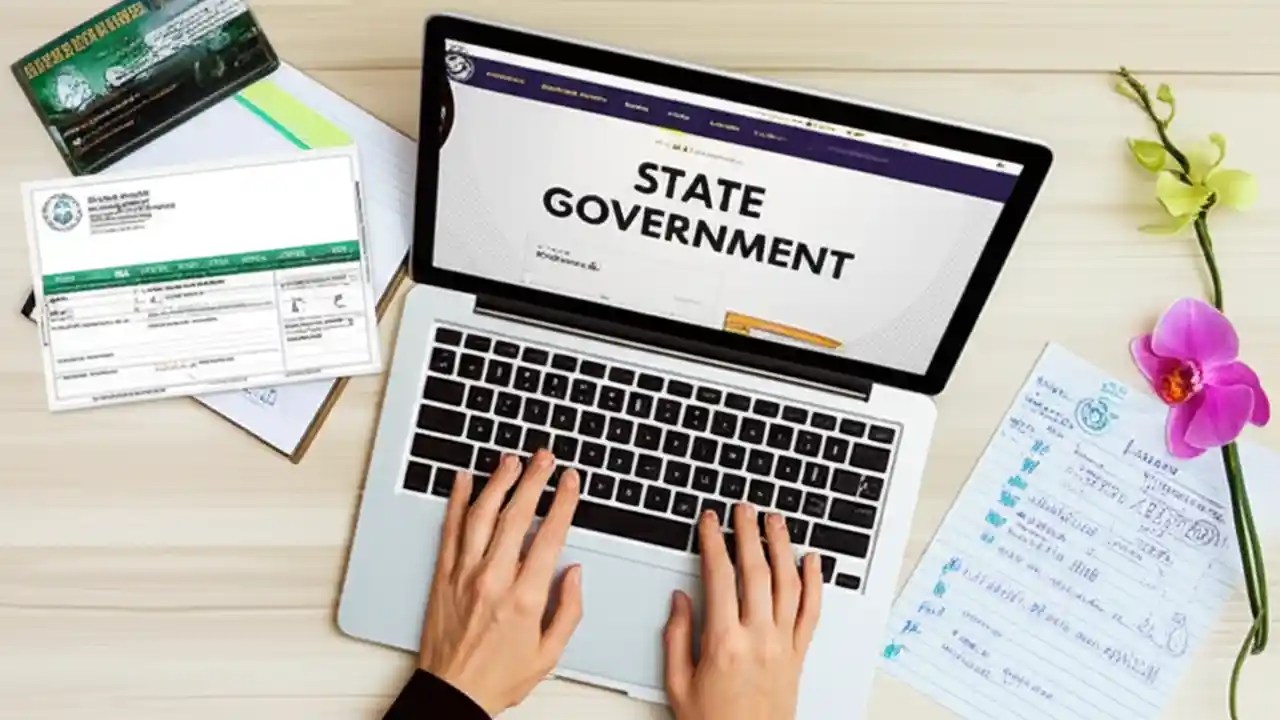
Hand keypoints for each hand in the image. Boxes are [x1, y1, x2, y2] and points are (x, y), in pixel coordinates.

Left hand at [417, 450, 582, 715]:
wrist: (452, 694)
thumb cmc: (499, 677)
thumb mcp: (550, 654)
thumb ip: (569, 610)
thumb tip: (574, 573)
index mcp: (525, 598)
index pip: (549, 536)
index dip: (563, 503)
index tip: (570, 482)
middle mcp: (493, 580)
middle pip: (516, 515)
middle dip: (534, 480)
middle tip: (545, 457)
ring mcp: (464, 574)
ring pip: (481, 515)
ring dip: (498, 482)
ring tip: (511, 461)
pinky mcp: (443, 576)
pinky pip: (449, 530)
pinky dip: (456, 502)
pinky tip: (463, 480)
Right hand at [664, 504, 822, 719]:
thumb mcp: (678, 684)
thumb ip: (677, 636)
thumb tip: (680, 598)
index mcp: (724, 642)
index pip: (720, 577)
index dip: (714, 542)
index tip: (710, 521)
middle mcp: (759, 638)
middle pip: (757, 572)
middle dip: (749, 533)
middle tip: (743, 508)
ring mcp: (784, 645)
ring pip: (788, 584)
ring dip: (782, 547)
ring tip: (775, 520)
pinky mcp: (799, 655)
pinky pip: (812, 612)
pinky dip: (815, 582)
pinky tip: (812, 560)